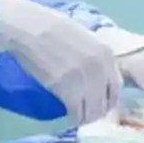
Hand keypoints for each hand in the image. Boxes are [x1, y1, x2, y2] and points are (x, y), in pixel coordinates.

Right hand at [0, 0, 121, 124]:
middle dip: (96, 110)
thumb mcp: (83, 36)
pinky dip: (72, 116)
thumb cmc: (50, 25)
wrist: (27, 27)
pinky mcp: (66, 89)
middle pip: (106, 103)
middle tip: (85, 111)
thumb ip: (95, 55)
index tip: (99, 103)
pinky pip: (75, 112)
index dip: (108, 99)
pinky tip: (67, 114)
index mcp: (106, 54)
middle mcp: (100, 69)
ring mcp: (84, 80)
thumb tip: (97, 73)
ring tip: (75, 114)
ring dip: (84, 116)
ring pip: (92, 112)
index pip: (116, 88)